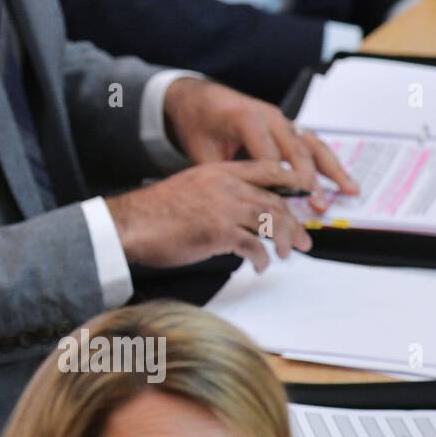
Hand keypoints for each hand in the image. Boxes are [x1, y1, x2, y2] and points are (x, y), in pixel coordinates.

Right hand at [105, 160, 314, 272]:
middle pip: (274, 201)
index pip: (267, 170)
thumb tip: (238, 213)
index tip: (306, 194)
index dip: (292, 181)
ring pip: (270, 223)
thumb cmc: (153, 212)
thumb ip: (217, 193)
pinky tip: (259, 266)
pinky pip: (254, 246)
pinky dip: (262, 259)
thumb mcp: (190, 188)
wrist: (130, 224)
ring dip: (284, 242)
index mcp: (218, 171)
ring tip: (287, 254)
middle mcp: (225, 186)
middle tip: (304, 240)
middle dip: (294, 224)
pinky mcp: (219, 232)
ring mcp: (223, 208)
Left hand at [163, 77, 359, 213]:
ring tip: (349, 190)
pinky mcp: (286, 125)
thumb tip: (238, 205)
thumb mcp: (200, 151)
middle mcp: (269, 117)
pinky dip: (327, 161)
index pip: (270, 156)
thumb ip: (222, 175)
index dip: (281, 183)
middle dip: (309, 180)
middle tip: (318, 206)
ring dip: (331, 168)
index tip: (288, 208)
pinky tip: (342, 179)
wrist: (196, 97)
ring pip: (312, 144)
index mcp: (246, 119)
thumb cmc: (197, 123)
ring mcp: (281, 119)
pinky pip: (310, 142)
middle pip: (297, 150)